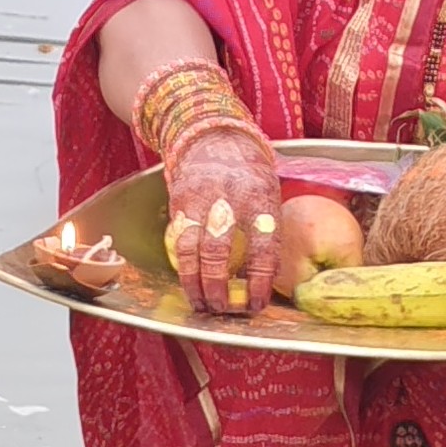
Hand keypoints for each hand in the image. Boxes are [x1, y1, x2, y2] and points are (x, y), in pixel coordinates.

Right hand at [166, 126, 281, 314]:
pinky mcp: (178, 202)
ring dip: (193, 282)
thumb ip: (267, 230)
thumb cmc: (248, 173)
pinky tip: (189, 283)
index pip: (263, 245)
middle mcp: (227, 197)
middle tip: (222, 309)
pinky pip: (177, 240)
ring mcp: (198, 199)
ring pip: (190, 248)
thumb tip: (264, 278)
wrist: (213, 137)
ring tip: (200, 303)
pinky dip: (182, 266)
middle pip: (218, 250)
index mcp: (260, 197)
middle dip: (218, 286)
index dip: (260, 279)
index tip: (257, 303)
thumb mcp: (269, 194)